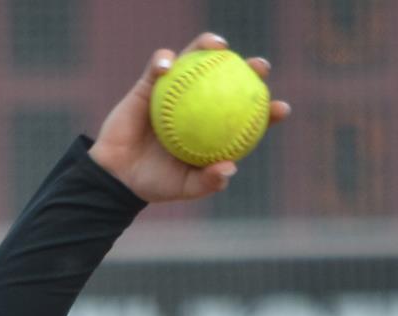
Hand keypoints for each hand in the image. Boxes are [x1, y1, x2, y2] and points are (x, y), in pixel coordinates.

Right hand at [88, 33, 290, 204]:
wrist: (117, 176)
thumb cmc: (154, 184)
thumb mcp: (184, 188)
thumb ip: (207, 182)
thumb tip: (230, 168)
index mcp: (213, 128)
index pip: (247, 115)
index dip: (268, 110)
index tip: (280, 109)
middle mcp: (199, 104)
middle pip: (229, 78)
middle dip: (250, 67)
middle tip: (260, 67)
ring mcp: (175, 91)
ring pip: (195, 60)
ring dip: (208, 45)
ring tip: (218, 45)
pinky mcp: (149, 84)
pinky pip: (157, 66)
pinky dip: (163, 60)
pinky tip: (167, 64)